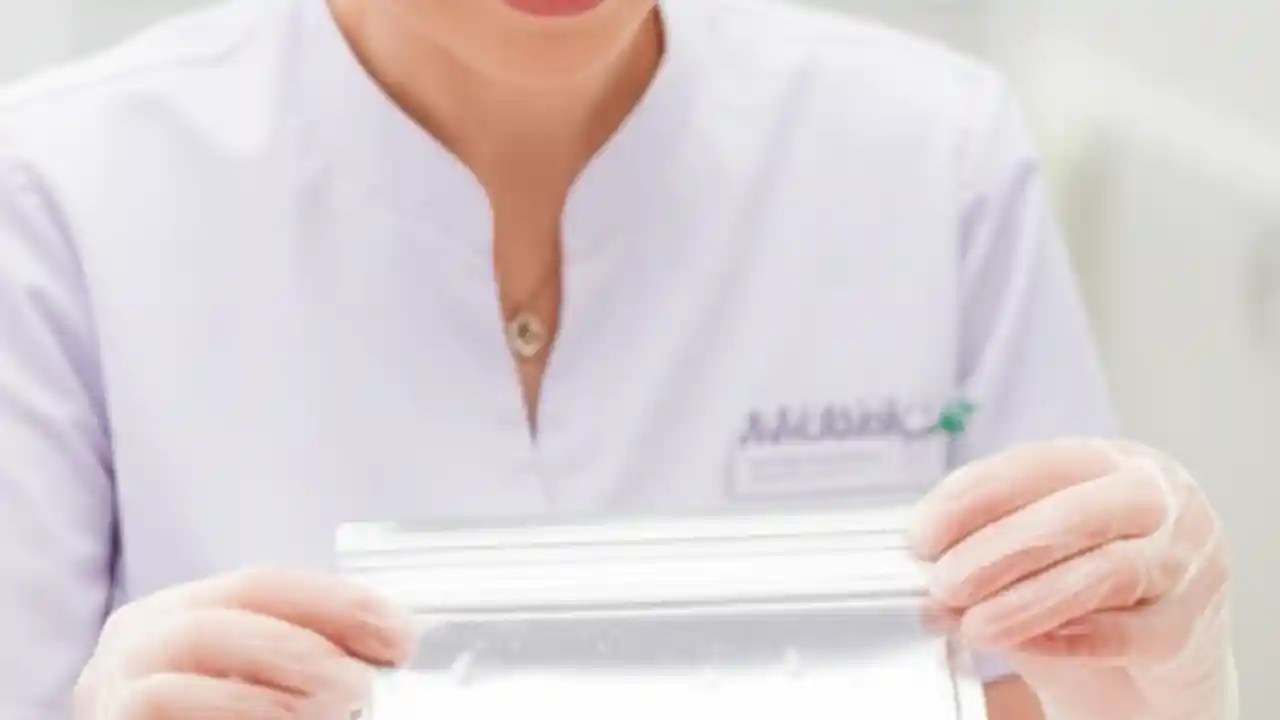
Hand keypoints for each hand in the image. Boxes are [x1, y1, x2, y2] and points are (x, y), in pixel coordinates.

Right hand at [73, 568, 414, 718]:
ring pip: (191, 657)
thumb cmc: (212, 715)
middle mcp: (137, 639)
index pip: (265, 584)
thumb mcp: (249, 679)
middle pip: (233, 611)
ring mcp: (110, 685)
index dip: (340, 603)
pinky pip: (157, 708)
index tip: (401, 636)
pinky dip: (230, 713)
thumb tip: (387, 650)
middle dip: (313, 642)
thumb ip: (298, 658)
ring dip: (271, 689)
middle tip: (364, 683)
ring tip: (333, 707)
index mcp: (178, 613)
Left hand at [910, 439, 1236, 719]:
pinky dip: (1072, 640)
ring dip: (1027, 600)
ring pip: (1108, 571)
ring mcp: (1187, 559)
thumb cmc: (1080, 589)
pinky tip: (1027, 646)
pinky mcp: (1195, 625)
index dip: (971, 497)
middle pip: (1077, 512)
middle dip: (998, 548)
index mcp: (1109, 460)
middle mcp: (1158, 497)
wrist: (1148, 662)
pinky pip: (1132, 633)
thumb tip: (924, 569)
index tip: (921, 535)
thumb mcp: (1032, 553)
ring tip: (973, 626)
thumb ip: (985, 552)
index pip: (1036, 464)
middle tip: (943, 583)